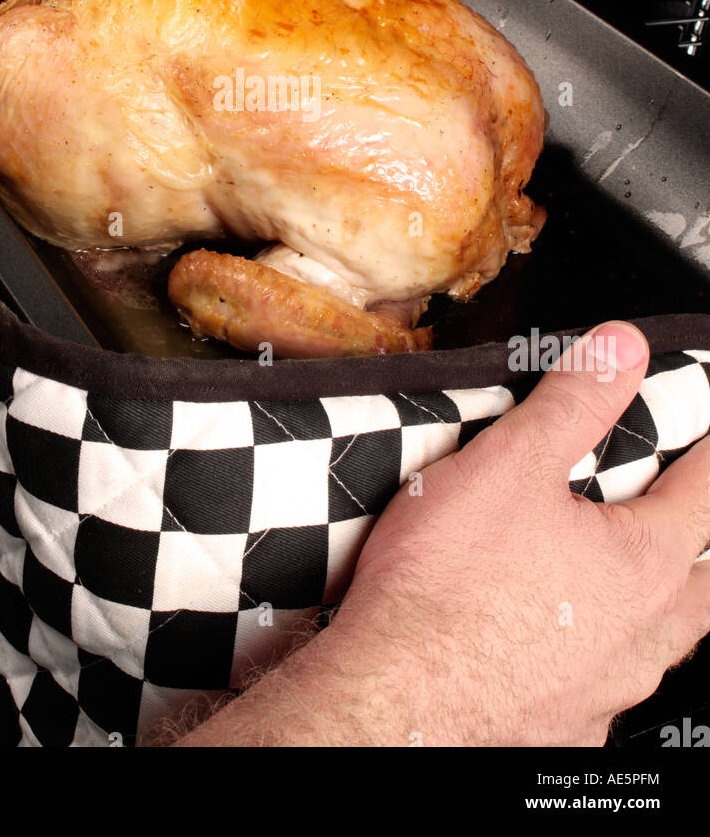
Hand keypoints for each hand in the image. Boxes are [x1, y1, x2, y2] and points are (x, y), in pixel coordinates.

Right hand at [173, 321, 709, 746]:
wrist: (398, 700)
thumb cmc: (447, 590)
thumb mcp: (511, 464)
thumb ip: (575, 401)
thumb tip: (620, 348)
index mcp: (643, 565)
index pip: (703, 492)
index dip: (705, 453)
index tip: (704, 435)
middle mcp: (641, 637)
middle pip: (698, 584)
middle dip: (694, 544)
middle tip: (679, 516)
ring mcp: (604, 691)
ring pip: (655, 645)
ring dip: (648, 609)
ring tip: (619, 583)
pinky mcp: (561, 729)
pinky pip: (599, 689)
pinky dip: (590, 660)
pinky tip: (556, 648)